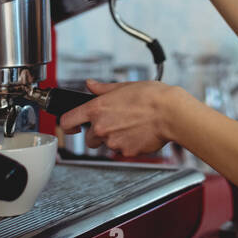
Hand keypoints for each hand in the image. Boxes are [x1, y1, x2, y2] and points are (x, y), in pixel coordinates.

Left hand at [59, 79, 185, 156]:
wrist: (171, 113)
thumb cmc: (152, 97)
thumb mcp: (124, 86)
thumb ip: (102, 88)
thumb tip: (90, 84)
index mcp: (97, 109)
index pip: (67, 121)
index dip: (68, 125)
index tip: (72, 126)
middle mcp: (102, 127)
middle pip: (89, 138)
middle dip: (99, 133)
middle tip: (116, 123)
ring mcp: (113, 142)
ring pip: (107, 144)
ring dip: (114, 138)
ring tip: (131, 126)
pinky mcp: (126, 152)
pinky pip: (122, 151)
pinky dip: (128, 145)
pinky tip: (139, 133)